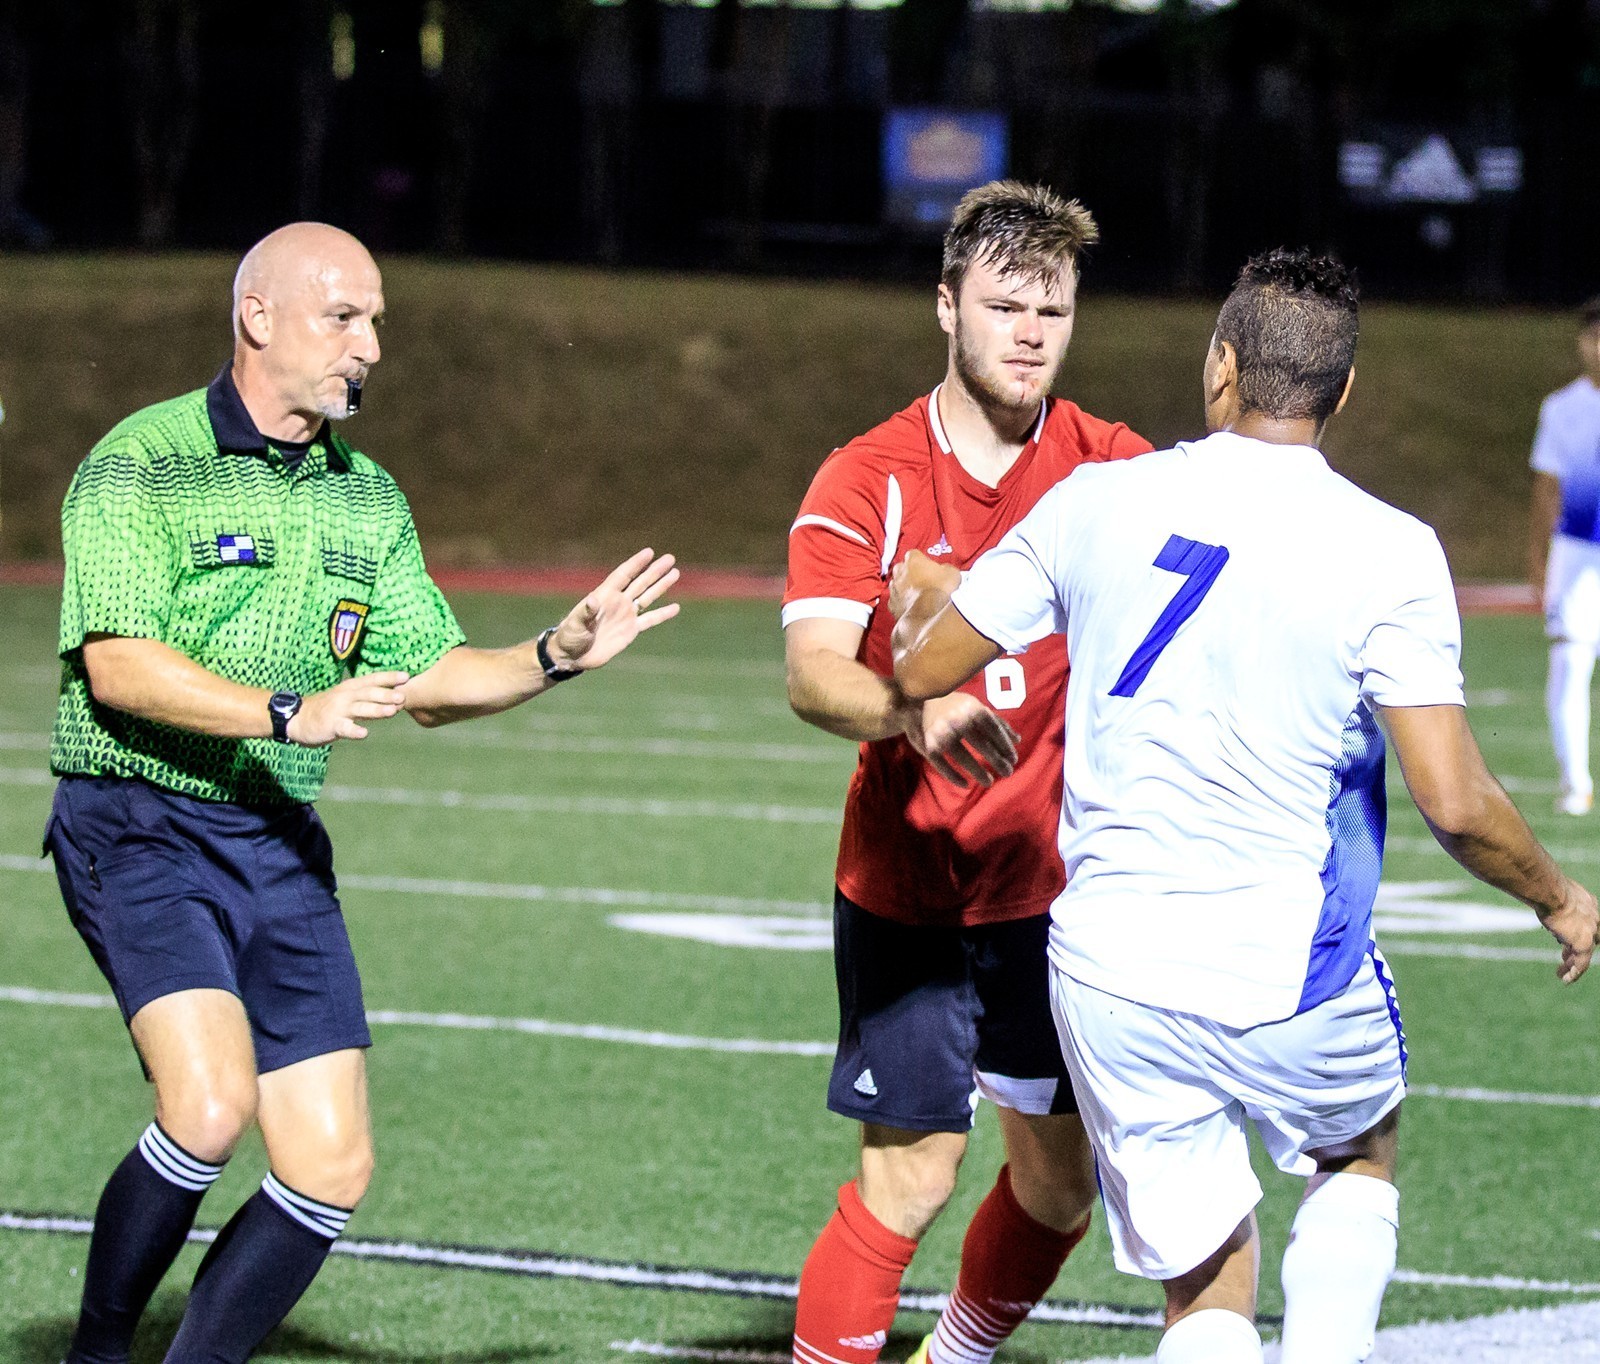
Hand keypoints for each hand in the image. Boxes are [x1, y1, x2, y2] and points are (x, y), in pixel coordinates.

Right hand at [288, 671, 409, 744]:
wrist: (296, 717)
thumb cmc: (328, 708)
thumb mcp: (347, 697)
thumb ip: (368, 698)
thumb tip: (395, 699)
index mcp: (351, 687)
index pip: (372, 679)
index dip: (389, 677)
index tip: (406, 676)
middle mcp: (346, 696)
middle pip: (368, 693)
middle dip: (387, 694)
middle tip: (403, 696)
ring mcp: (338, 710)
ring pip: (360, 709)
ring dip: (376, 709)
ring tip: (392, 712)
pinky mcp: (331, 725)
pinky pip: (344, 728)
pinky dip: (354, 730)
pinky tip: (364, 733)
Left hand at [548, 548, 680, 671]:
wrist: (573, 655)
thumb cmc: (570, 636)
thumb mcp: (576, 623)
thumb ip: (586, 611)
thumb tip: (592, 599)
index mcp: (605, 595)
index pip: (623, 575)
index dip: (636, 564)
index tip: (649, 552)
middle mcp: (618, 602)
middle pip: (640, 582)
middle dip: (655, 571)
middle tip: (670, 558)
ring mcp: (625, 615)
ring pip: (647, 597)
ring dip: (661, 586)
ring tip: (675, 573)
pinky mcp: (630, 630)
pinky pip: (650, 620)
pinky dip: (662, 614)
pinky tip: (675, 608)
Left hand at [890, 549, 960, 618]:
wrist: (929, 616)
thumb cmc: (940, 592)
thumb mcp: (952, 573)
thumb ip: (945, 568)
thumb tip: (945, 571)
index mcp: (913, 560)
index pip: (914, 555)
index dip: (922, 561)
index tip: (930, 568)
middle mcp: (899, 572)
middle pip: (903, 569)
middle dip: (911, 573)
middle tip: (924, 581)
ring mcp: (894, 589)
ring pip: (898, 585)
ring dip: (906, 589)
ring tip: (920, 596)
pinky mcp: (892, 606)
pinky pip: (897, 602)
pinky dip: (903, 604)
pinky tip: (914, 608)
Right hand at [903, 691, 1018, 787]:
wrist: (916, 701)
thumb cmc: (954, 705)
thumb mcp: (976, 706)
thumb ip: (997, 722)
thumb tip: (1018, 740)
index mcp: (972, 708)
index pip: (994, 730)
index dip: (1005, 746)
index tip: (1013, 759)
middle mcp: (957, 719)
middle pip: (981, 744)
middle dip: (996, 761)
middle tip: (1007, 773)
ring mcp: (941, 732)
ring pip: (962, 756)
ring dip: (977, 771)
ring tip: (989, 782)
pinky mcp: (928, 744)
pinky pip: (941, 764)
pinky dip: (953, 776)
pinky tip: (965, 784)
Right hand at [1539, 878, 1598, 983]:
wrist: (1551, 891)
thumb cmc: (1545, 885)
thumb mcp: (1550, 888)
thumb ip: (1547, 893)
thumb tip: (1530, 889)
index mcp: (1588, 902)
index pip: (1587, 920)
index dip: (1577, 929)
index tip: (1563, 935)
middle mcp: (1594, 918)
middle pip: (1592, 938)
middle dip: (1578, 947)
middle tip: (1564, 955)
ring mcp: (1590, 932)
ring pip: (1585, 953)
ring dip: (1572, 963)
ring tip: (1561, 972)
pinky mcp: (1583, 944)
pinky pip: (1581, 964)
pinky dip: (1573, 973)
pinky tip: (1564, 979)